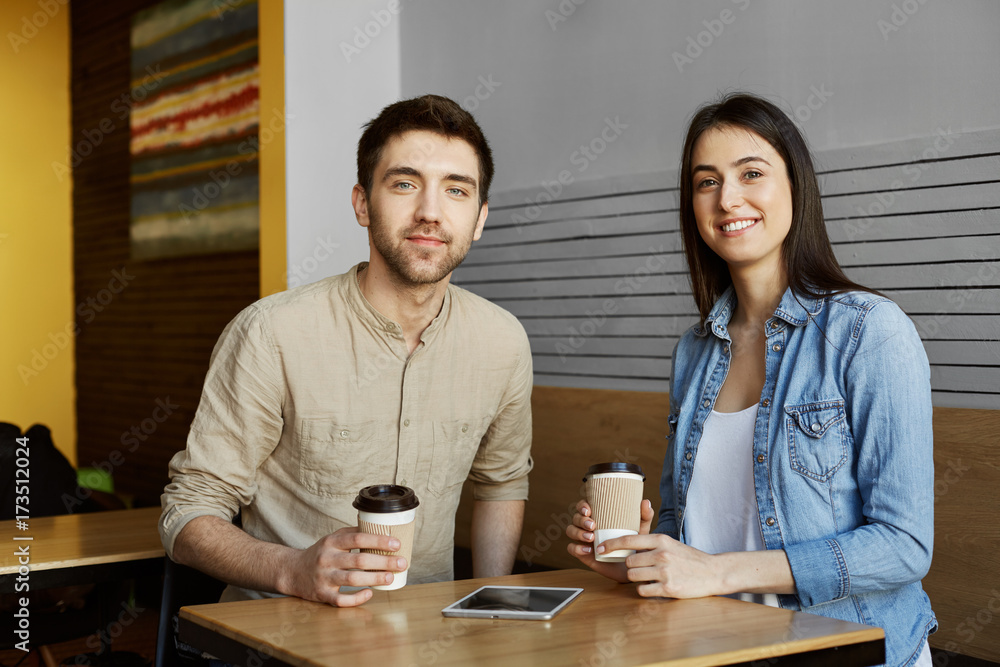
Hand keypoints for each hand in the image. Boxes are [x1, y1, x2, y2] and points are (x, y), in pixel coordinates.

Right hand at [280, 527, 407, 606]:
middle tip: (401, 563)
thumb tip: (380, 527)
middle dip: (383, 561)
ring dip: (374, 578)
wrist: (292, 571)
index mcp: (331, 542)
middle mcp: (327, 558)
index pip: (357, 538)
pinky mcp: (321, 594)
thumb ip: (352, 533)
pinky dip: (356, 598)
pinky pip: (340, 599)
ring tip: (390, 578)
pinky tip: (369, 593)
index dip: (378, 540)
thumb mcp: (332, 538)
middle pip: (358, 560)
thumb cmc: (319, 553)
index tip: (396, 544)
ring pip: (352, 579)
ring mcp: (324, 577)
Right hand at [565, 499, 654, 582]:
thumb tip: (645, 502)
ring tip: (591, 537)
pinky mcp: (582, 553)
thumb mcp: (640, 529)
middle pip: (576, 517)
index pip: (583, 505)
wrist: (631, 565)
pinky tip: (587, 550)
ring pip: (571, 530)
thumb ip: (644, 516)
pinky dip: (576, 548)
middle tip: (593, 525)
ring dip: (578, 532)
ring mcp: (583, 539)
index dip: (582, 505)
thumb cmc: (633, 542)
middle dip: (581, 520)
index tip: (589, 510)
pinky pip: (571, 548)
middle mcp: (587, 525)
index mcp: (597, 515)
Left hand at [599, 533, 720, 598]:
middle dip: (631, 566)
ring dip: (637, 578)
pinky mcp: (668, 588)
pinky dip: (644, 590)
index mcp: (661, 540)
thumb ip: (651, 544)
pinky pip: (642, 590)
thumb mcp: (670, 543)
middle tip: (641, 568)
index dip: (611, 545)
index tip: (600, 549)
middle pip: (629, 561)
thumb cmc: (690, 558)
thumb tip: (626, 545)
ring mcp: (665, 572)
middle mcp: (661, 554)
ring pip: (633, 575)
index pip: (628, 539)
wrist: (713, 572)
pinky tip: (654, 587)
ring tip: (650, 577)